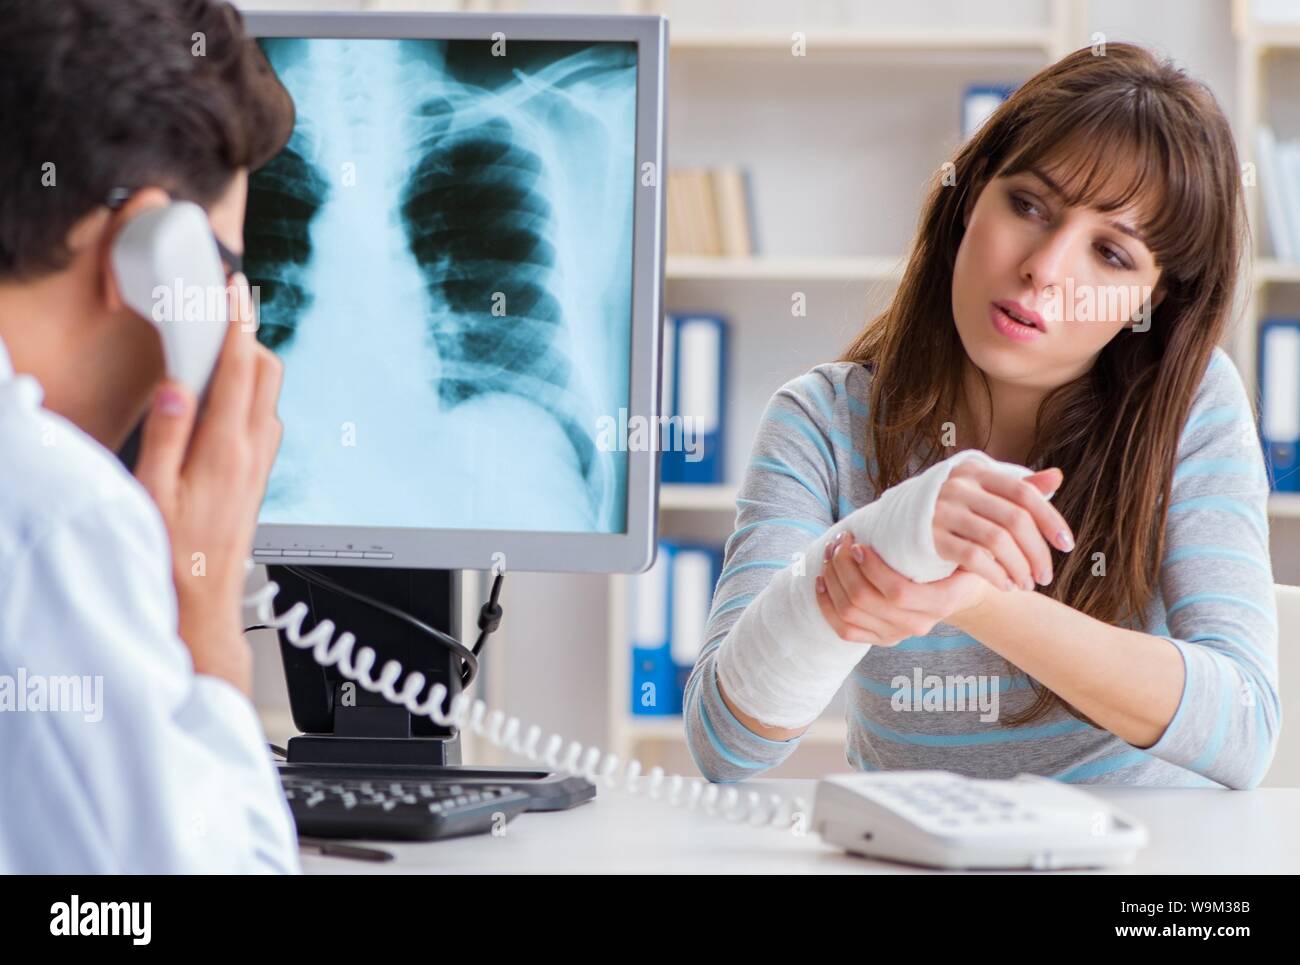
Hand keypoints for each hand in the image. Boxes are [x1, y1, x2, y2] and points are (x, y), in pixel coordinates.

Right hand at [133, 273, 283, 695]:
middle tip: (226, 310)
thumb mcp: (152, 494)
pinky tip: (227, 400)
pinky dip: (251, 396)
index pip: (240, 370)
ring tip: (222, 346)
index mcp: (225, 450)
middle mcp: (253, 454)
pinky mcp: (258, 481)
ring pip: (270, 397)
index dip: (238, 322)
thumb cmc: (171, 555)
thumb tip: (177, 386)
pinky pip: (265, 423)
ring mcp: (260, 467)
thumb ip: (166, 435)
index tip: (236, 290)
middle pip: (267, 375)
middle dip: (249, 336)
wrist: (204, 606)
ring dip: (251, 365)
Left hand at [815, 530, 997, 644]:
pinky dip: (826, 605)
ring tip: (830, 552)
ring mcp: (898, 634)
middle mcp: (918, 624)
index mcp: (941, 602)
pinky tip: (821, 581)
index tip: (858, 544)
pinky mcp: (881, 639)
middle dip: (843, 565)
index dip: (871, 568)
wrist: (958, 590)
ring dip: (832, 579)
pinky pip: (844, 630)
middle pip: (864, 600)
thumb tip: (918, 510)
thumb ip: (939, 535)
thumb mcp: (958, 544)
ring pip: (849, 613)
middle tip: (840, 540)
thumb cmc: (953, 558)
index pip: (897, 592)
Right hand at [933, 464, 1072, 591]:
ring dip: (1019, 567)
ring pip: (996, 541)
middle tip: (1046, 576)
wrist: (901, 526)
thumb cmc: (954, 511)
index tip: (1067, 546)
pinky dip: (996, 575)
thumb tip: (1057, 476)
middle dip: (1037, 552)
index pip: (1024, 492)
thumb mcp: (982, 493)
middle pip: (1014, 519)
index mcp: (976, 471)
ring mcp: (942, 511)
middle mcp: (958, 487)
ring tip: (1027, 584)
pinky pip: (973, 557)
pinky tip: (1006, 586)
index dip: (1051, 519)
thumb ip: (1019, 487)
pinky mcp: (930, 537)